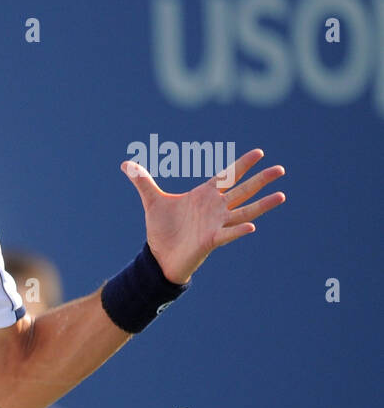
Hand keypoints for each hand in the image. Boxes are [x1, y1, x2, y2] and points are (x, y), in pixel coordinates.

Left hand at [121, 148, 286, 283]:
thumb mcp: (151, 201)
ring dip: (262, 204)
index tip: (259, 152)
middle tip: (280, 169)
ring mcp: (216, 224)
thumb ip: (142, 181)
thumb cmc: (162, 228)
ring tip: (281, 195)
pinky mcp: (211, 240)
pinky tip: (252, 226)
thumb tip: (125, 164)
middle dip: (260, 180)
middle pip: (243, 190)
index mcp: (206, 195)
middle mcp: (215, 208)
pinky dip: (239, 230)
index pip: (228, 176)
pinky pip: (228, 234)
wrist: (159, 255)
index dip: (242, 164)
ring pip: (244, 211)